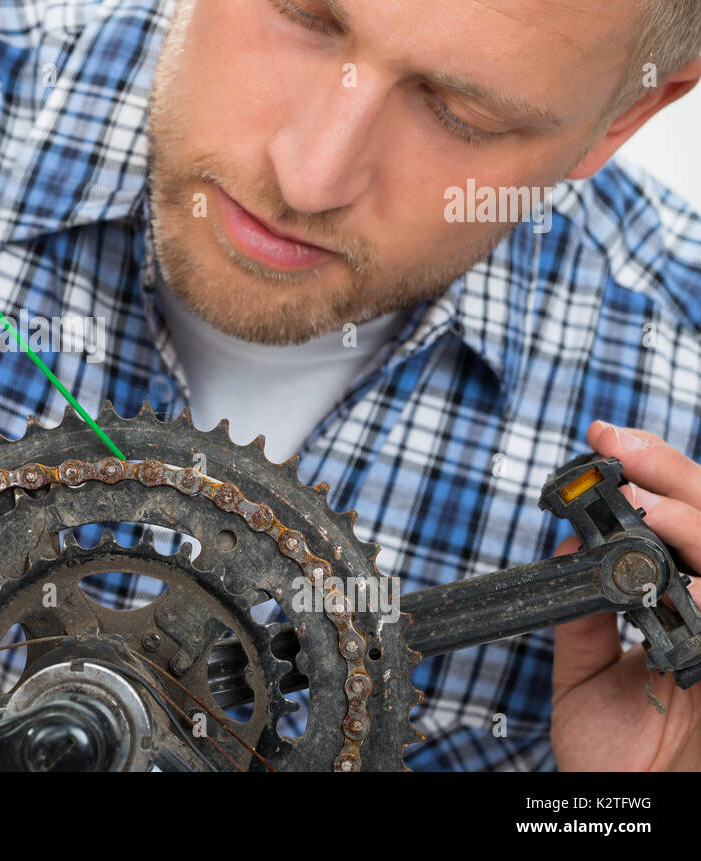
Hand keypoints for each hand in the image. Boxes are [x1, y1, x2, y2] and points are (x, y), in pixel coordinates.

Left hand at [550, 420, 700, 769]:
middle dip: (673, 478)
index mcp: (686, 607)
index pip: (682, 524)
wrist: (630, 816)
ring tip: (648, 511)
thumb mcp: (587, 679)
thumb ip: (583, 617)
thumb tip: (568, 554)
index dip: (655, 475)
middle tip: (621, 449)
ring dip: (696, 526)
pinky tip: (688, 585)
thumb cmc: (620, 760)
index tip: (607, 440)